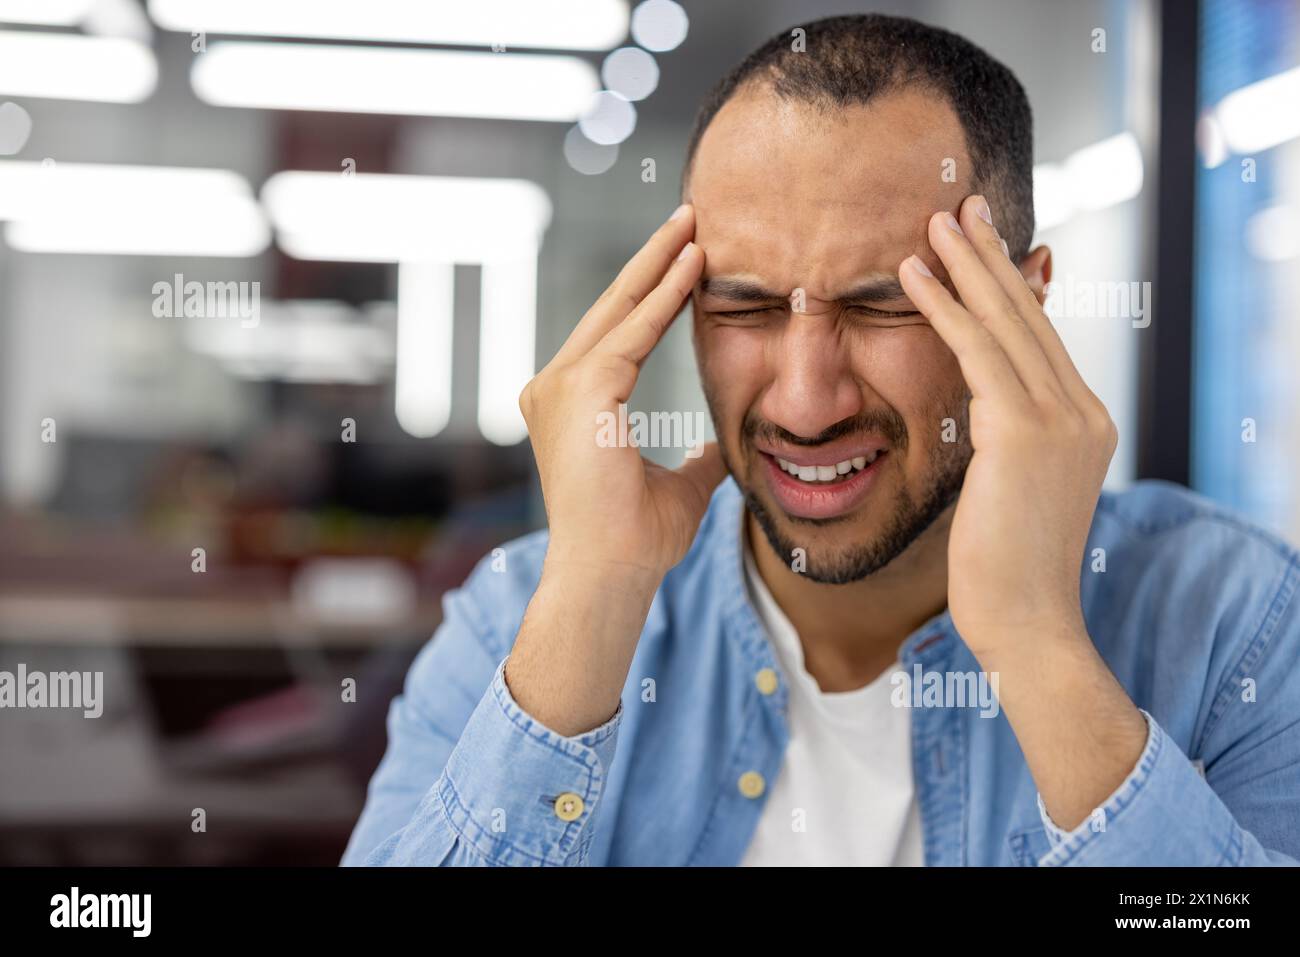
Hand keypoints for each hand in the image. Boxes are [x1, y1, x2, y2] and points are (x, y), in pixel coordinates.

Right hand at [518, 203, 726, 581]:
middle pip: (611, 309)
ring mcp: (558, 388)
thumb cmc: (637, 540)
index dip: (652, 294)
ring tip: (694, 225)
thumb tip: (723, 444)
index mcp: (572, 407)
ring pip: (617, 310)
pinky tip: (693, 267)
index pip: (618, 334)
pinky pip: (630, 333)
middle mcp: (554, 389)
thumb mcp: (679, 486)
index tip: (687, 258)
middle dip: (652, 262)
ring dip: (658, 265)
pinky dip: (662, 298)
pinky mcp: (578, 392)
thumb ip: (697, 456)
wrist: (611, 574)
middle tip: (688, 217)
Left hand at [898, 195, 1117, 655]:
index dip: (1010, 287)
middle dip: (992, 256)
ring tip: (933, 222)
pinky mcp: (1023, 433)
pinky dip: (942, 307)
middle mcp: (1082, 412)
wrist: (1026, 625)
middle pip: (1030, 315)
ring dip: (965, 265)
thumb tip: (984, 414)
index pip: (1040, 339)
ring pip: (1005, 321)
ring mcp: (1060, 420)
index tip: (983, 246)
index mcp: (1085, 424)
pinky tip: (910, 275)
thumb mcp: (1013, 493)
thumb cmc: (1004, 572)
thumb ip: (1009, 444)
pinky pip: (975, 351)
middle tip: (964, 205)